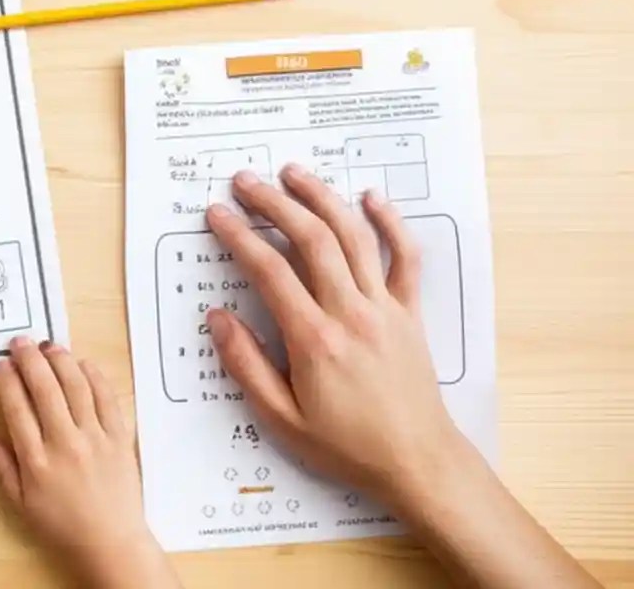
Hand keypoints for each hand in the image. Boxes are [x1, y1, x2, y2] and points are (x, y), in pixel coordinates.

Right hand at [0, 338, 180, 588]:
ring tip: (49, 346)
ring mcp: (95, 438)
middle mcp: (65, 444)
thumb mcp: (22, 504)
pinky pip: (107, 399)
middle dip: (30, 361)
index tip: (2, 366)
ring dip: (61, 361)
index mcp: (37, 462)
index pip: (18, 410)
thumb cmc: (64, 526)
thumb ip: (3, 471)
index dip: (8, 383)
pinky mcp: (119, 437)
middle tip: (21, 342)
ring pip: (76, 387)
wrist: (110, 541)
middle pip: (45, 390)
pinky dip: (95, 377)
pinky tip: (84, 363)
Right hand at [206, 165, 463, 503]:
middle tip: (246, 181)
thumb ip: (246, 365)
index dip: (239, 237)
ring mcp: (385, 308)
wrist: (417, 461)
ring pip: (353, 237)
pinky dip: (390, 223)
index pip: (269, 272)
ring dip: (322, 198)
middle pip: (311, 240)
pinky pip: (405, 257)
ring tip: (293, 173)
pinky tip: (371, 198)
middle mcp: (351, 314)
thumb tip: (218, 318)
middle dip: (274, 203)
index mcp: (314, 341)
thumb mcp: (282, 419)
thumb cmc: (347, 447)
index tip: (218, 214)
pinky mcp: (409, 312)